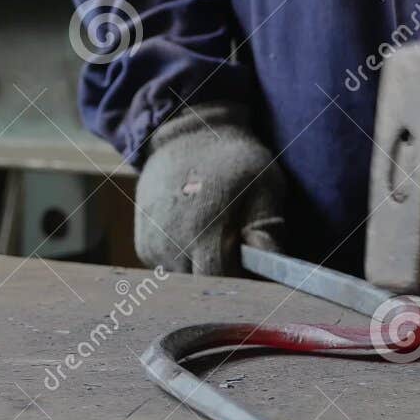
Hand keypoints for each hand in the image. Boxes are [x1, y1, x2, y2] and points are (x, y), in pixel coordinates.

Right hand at [134, 104, 286, 274]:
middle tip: (234, 244)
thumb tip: (275, 269)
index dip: (242, 277)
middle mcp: (171, 244)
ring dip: (202, 265)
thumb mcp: (265, 187)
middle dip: (222, 271)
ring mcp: (154, 245)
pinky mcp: (144, 245)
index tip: (251, 264)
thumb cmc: (233, 161)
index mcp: (204, 233)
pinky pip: (170, 267)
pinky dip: (184, 258)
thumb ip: (268, 232)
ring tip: (212, 232)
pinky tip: (192, 231)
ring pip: (186, 278)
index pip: (223, 281)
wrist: (185, 135)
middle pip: (202, 284)